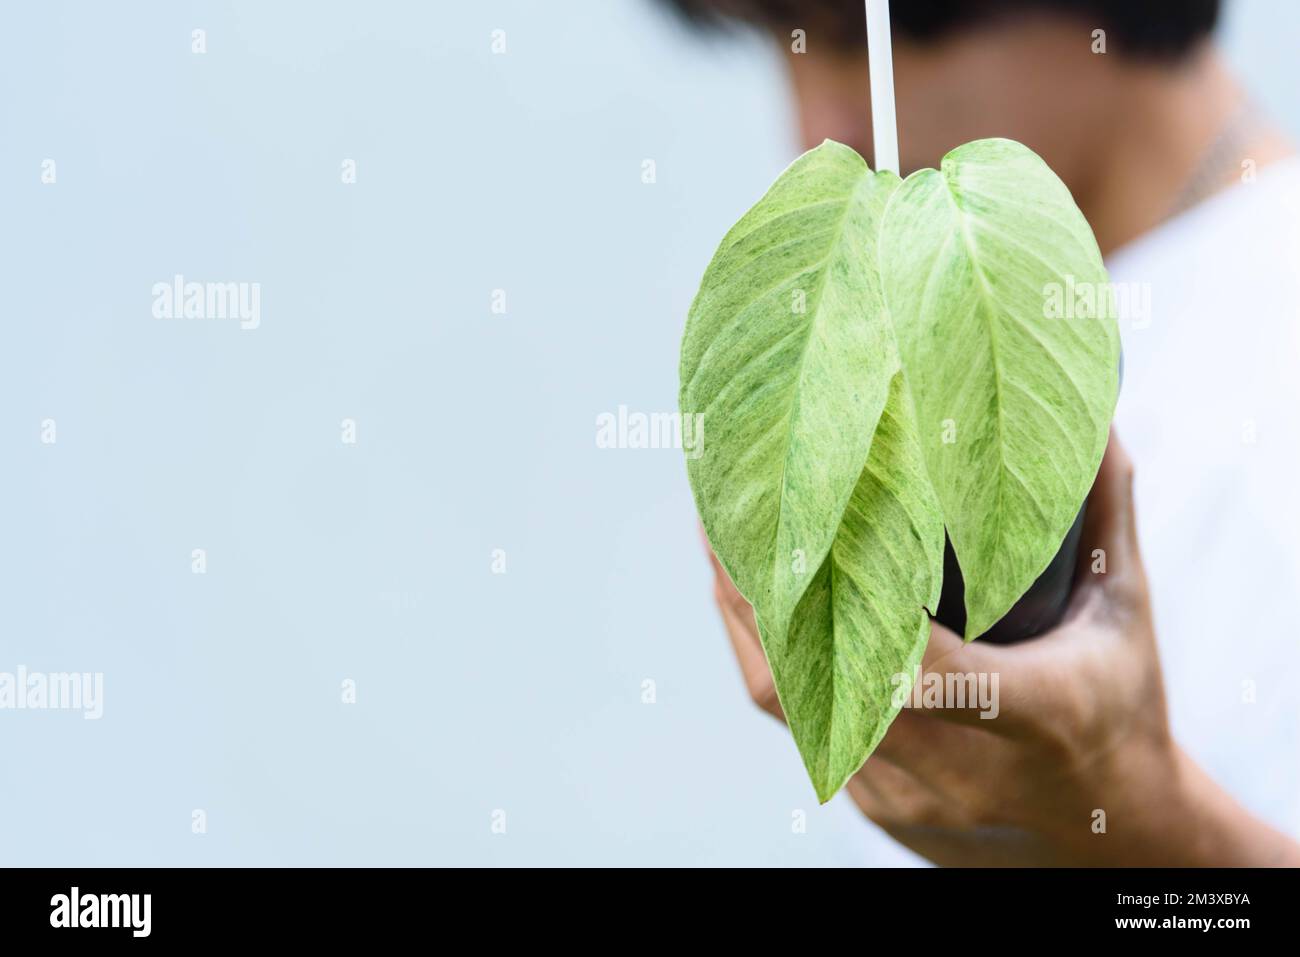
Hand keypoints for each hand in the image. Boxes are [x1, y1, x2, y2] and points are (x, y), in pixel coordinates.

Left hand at [707, 432, 1299, 865]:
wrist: (1106, 845)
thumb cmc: (1120, 716)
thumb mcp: (1126, 618)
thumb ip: (1105, 519)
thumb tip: (1093, 421)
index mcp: (1036, 715)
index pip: (931, 660)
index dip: (859, 593)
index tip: (812, 518)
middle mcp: (956, 767)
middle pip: (825, 678)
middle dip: (763, 586)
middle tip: (730, 502)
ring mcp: (906, 794)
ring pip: (795, 703)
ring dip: (749, 614)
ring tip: (724, 536)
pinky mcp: (873, 804)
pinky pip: (802, 724)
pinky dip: (776, 655)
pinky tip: (758, 602)